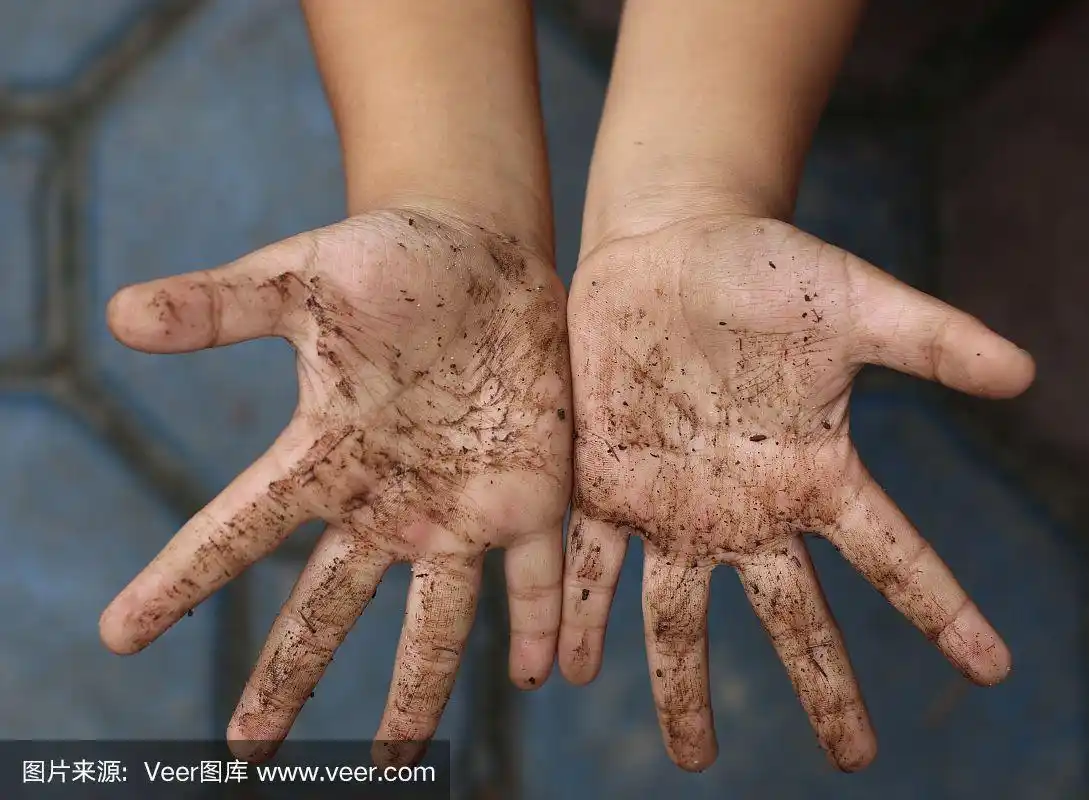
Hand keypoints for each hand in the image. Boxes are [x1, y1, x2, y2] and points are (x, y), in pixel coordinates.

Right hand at [99, 207, 570, 764]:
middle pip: (328, 606)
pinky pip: (536, 574)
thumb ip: (224, 304)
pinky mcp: (531, 493)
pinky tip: (537, 675)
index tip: (116, 633)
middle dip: (288, 678)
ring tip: (397, 763)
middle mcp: (387, 501)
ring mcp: (460, 506)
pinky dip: (538, 623)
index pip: (235, 529)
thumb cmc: (388, 264)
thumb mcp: (303, 279)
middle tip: (250, 754)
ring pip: (436, 619)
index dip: (177, 580)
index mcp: (325, 453)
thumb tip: (117, 314)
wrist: (482, 258)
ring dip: (418, 691)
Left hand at [561, 215, 1034, 771]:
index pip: (895, 557)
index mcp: (816, 472)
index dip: (946, 612)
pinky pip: (589, 562)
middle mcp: (750, 508)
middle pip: (794, 618)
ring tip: (691, 757)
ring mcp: (675, 505)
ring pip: (680, 616)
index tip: (995, 669)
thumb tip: (1028, 372)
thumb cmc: (769, 268)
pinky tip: (570, 670)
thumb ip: (932, 339)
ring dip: (682, 686)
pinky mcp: (607, 483)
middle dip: (824, 689)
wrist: (671, 246)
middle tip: (855, 761)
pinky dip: (578, 615)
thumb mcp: (856, 301)